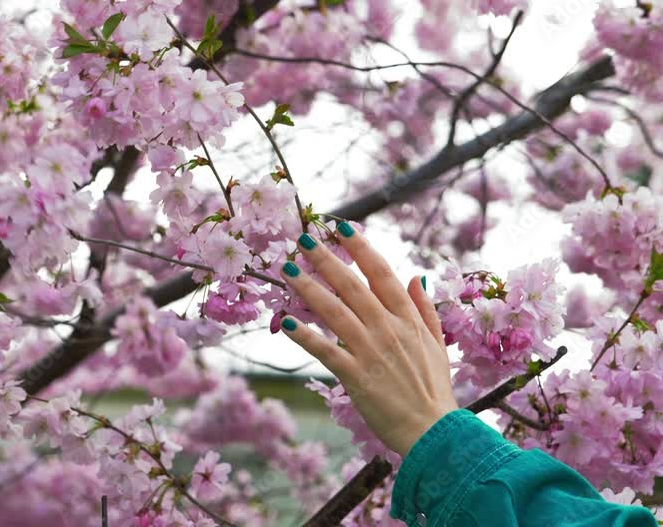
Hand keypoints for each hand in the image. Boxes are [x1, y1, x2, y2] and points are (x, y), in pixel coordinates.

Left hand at [278, 223, 457, 456]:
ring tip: (288, 270)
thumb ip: (424, 309)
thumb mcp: (436, 343)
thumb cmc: (433, 389)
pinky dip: (306, 336)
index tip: (340, 226)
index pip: (381, 273)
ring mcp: (370, 351)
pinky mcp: (356, 376)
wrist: (434, 431)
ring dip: (309, 288)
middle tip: (304, 238)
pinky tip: (287, 321)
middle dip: (326, 259)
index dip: (360, 247)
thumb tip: (415, 276)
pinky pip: (326, 350)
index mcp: (407, 319)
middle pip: (352, 286)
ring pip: (335, 311)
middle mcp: (387, 329)